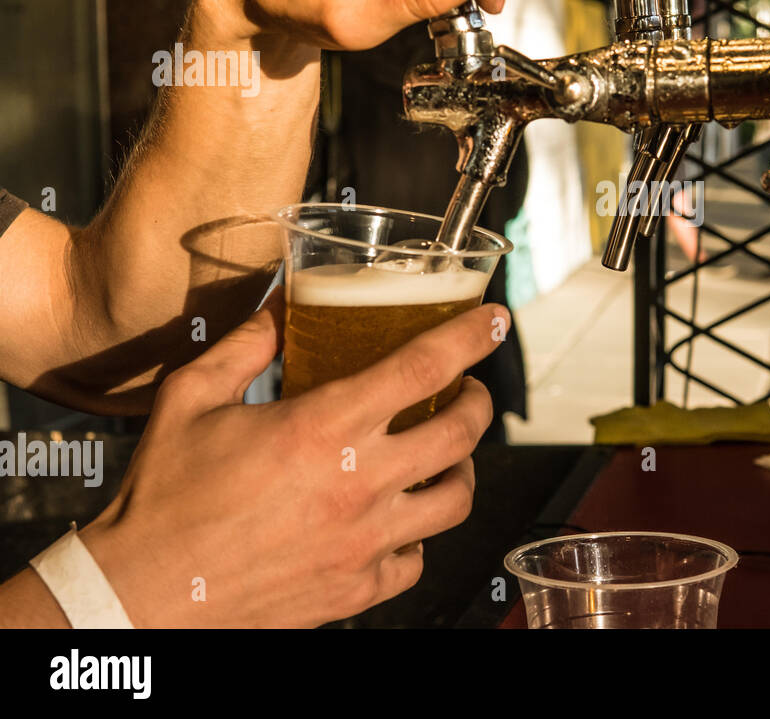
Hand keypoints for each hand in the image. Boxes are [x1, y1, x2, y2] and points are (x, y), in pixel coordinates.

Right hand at [79, 291, 508, 627]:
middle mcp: (359, 483)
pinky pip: (418, 560)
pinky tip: (401, 519)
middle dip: (479, 401)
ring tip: (446, 454)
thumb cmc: (161, 499)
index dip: (471, 337)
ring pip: (457, 498)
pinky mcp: (358, 590)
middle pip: (462, 432)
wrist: (138, 596)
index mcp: (324, 427)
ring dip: (463, 467)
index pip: (425, 367)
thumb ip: (243, 346)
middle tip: (469, 390)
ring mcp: (365, 542)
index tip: (496, 321)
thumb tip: (277, 310)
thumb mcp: (191, 400)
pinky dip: (419, 536)